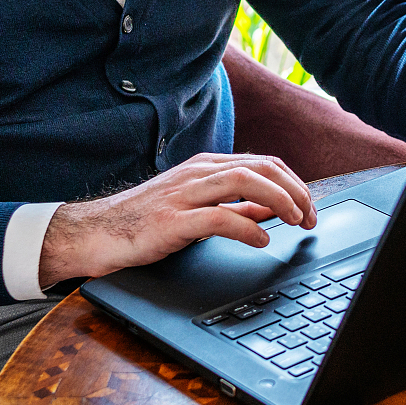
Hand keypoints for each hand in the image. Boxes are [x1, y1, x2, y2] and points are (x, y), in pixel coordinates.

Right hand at [38, 152, 315, 287]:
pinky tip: (262, 241)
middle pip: (260, 167)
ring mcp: (183, 194)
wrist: (95, 233)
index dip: (294, 183)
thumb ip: (235, 208)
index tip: (310, 207)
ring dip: (279, 201)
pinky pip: (217, 218)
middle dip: (294, 191)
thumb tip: (273, 210)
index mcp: (205, 167)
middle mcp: (197, 173)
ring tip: (296, 222)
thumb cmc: (145, 221)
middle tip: (311, 217)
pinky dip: (246, 228)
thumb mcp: (197, 207)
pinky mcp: (170, 220)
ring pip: (243, 182)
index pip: (263, 163)